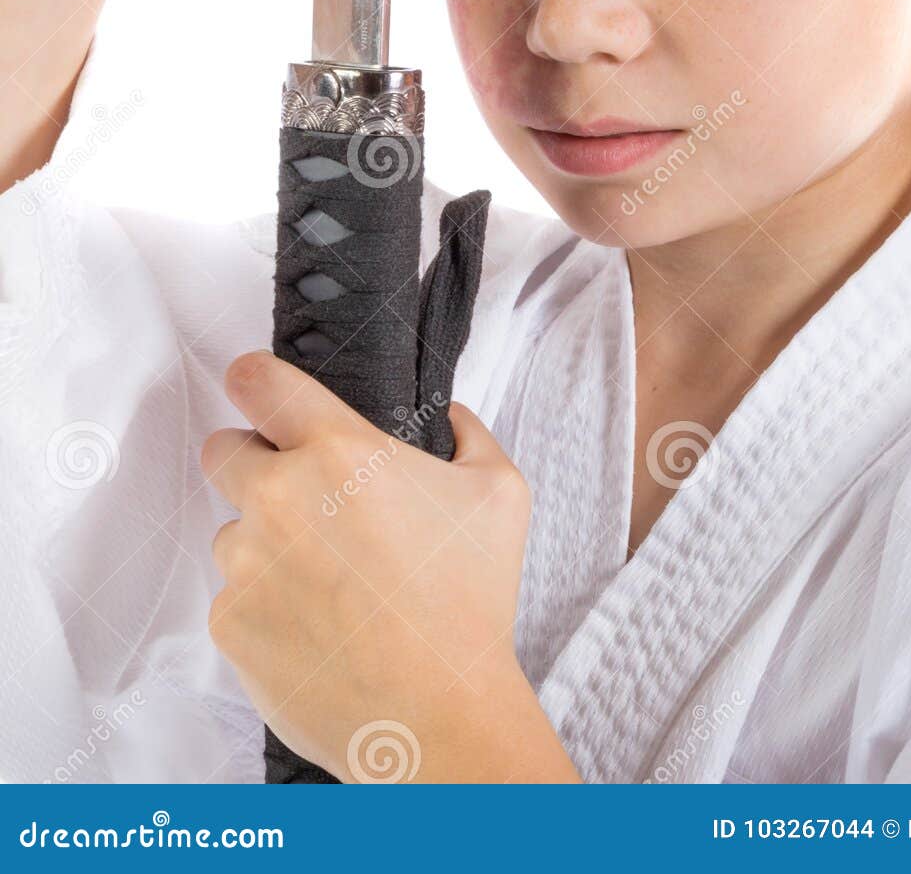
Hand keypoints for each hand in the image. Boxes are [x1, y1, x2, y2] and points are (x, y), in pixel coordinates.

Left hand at [201, 351, 577, 782]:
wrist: (438, 715)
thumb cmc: (470, 602)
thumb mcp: (499, 493)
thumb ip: (469, 434)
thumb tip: (452, 417)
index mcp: (338, 450)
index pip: (257, 382)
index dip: (254, 381)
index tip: (260, 394)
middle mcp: (278, 497)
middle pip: (224, 451)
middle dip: (254, 465)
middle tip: (304, 501)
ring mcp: (246, 563)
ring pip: (232, 533)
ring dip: (264, 545)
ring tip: (328, 584)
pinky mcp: (230, 624)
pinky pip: (233, 598)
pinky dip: (265, 608)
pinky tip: (318, 629)